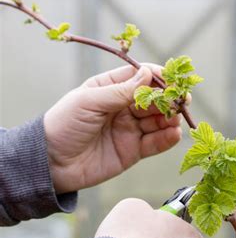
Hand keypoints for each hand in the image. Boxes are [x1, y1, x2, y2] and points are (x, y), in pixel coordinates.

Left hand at [44, 64, 184, 192]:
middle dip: (170, 99)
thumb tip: (148, 74)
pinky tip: (175, 134)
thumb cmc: (64, 124)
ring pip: (159, 120)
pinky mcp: (134, 150)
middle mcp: (124, 107)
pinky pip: (156, 143)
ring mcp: (131, 129)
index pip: (140, 77)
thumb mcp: (89, 101)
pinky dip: (168, 138)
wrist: (51, 163)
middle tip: (182, 101)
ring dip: (171, 118)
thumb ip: (121, 91)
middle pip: (155, 99)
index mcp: (111, 88)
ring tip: (177, 119)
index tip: (172, 80)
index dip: (158, 77)